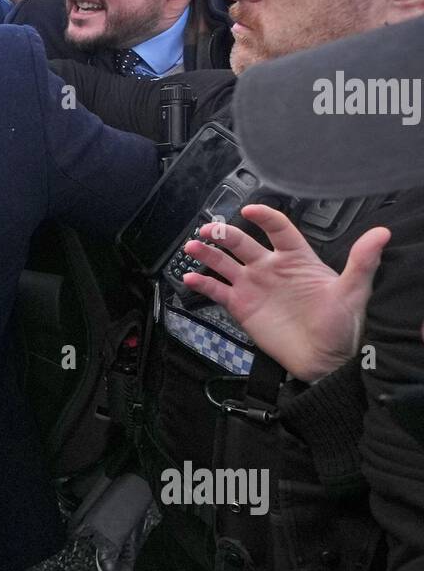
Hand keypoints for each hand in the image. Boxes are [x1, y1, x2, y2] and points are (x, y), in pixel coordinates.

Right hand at [182, 204, 390, 381]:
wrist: (324, 360)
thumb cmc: (341, 326)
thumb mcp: (354, 291)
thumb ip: (362, 261)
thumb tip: (381, 234)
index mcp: (296, 258)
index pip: (278, 228)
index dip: (264, 216)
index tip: (250, 210)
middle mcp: (271, 268)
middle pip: (242, 242)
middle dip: (224, 233)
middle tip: (211, 229)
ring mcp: (254, 286)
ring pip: (224, 262)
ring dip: (207, 252)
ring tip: (193, 245)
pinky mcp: (242, 307)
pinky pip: (216, 291)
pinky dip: (201, 284)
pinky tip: (189, 277)